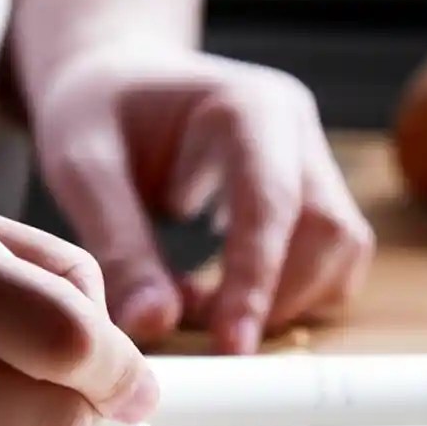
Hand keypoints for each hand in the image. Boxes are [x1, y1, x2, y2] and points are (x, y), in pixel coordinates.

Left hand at [28, 47, 374, 353]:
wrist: (119, 79)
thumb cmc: (98, 109)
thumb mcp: (83, 165)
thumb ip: (118, 244)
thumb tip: (155, 326)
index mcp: (250, 106)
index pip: (271, 204)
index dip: (256, 280)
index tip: (231, 346)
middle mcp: (299, 131)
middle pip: (330, 232)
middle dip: (280, 298)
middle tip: (207, 334)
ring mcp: (315, 162)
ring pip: (343, 251)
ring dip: (291, 301)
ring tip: (209, 311)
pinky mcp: (315, 195)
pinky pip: (334, 259)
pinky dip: (292, 294)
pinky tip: (228, 296)